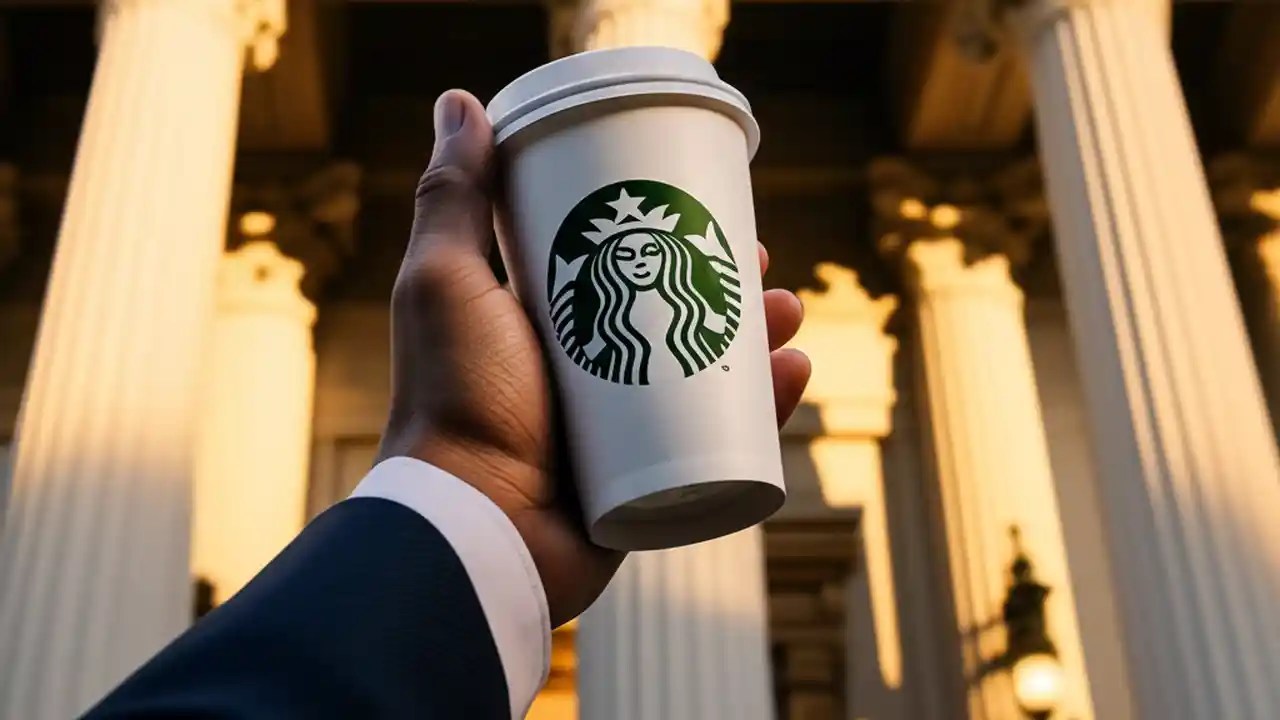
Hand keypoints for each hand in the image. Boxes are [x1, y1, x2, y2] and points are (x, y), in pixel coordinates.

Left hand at [377, 90, 810, 627]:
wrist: (476, 521)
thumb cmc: (456, 398)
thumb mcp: (447, 280)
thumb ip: (452, 197)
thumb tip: (460, 104)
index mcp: (543, 326)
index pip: (618, 265)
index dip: (666, 233)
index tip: (703, 204)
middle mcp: (583, 375)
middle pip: (673, 317)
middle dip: (725, 285)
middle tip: (760, 261)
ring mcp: (620, 432)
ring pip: (706, 376)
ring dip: (757, 340)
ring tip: (786, 312)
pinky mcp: (653, 483)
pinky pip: (721, 445)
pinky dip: (763, 412)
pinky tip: (792, 374)